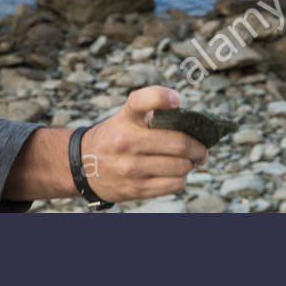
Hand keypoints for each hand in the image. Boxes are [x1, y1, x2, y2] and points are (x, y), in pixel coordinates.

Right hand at [79, 86, 206, 201]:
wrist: (83, 164)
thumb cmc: (116, 136)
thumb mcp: (126, 117)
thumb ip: (154, 113)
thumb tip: (193, 125)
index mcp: (126, 117)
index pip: (144, 100)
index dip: (163, 97)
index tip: (177, 100)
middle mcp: (126, 140)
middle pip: (179, 143)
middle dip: (198, 148)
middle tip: (202, 150)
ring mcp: (130, 167)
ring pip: (180, 167)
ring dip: (190, 164)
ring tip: (188, 162)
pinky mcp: (135, 188)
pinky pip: (173, 185)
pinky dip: (181, 179)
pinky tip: (176, 173)